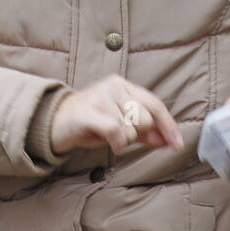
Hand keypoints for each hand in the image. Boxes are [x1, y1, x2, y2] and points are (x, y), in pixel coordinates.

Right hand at [51, 75, 182, 156]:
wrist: (52, 124)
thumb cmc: (87, 125)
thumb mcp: (118, 126)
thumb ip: (142, 132)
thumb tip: (165, 140)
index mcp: (123, 86)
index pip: (155, 104)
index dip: (168, 125)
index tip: (177, 144)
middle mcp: (114, 87)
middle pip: (145, 118)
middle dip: (138, 135)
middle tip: (119, 137)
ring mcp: (101, 97)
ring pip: (132, 127)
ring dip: (123, 141)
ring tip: (107, 138)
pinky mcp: (90, 112)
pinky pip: (116, 132)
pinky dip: (117, 143)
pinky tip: (108, 143)